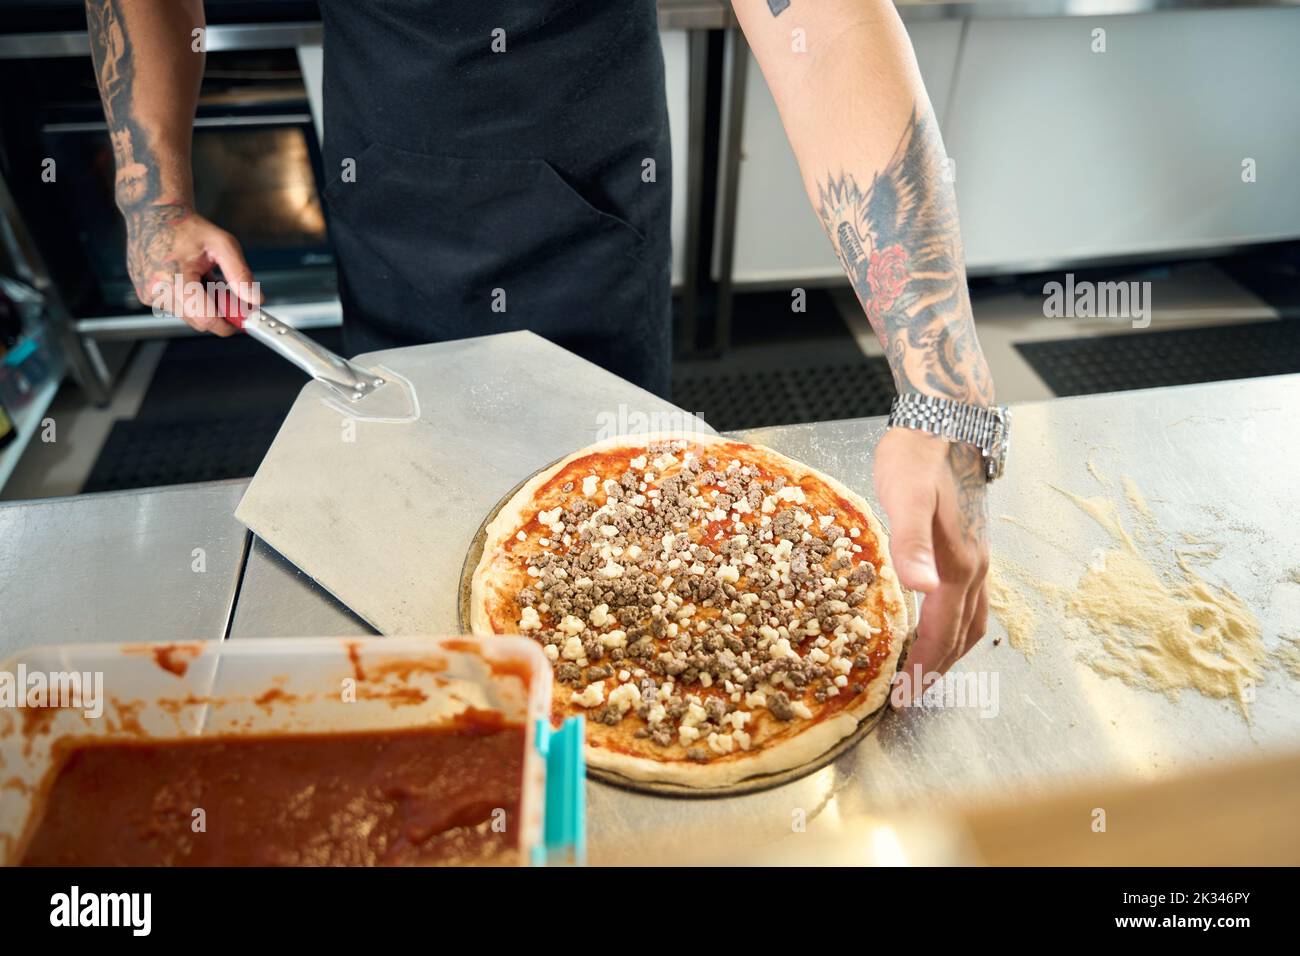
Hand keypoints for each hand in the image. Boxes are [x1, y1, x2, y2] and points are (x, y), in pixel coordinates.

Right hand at [123, 202, 261, 335]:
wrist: (154, 214)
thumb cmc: (185, 226)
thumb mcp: (222, 244)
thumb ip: (240, 274)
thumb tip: (254, 300)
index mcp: (174, 278)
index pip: (206, 318)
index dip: (228, 323)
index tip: (241, 321)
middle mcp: (157, 289)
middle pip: (200, 321)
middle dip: (217, 309)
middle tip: (224, 287)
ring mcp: (149, 294)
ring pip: (189, 316)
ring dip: (202, 302)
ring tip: (201, 276)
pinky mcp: (145, 295)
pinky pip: (177, 308)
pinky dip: (188, 298)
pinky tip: (189, 278)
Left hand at [873, 426, 988, 701]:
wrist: (944, 423)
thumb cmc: (917, 461)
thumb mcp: (907, 499)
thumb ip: (911, 543)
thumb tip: (921, 589)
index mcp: (958, 567)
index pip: (940, 633)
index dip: (922, 668)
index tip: (904, 697)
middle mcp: (975, 569)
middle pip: (961, 635)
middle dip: (938, 669)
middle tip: (913, 696)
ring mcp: (978, 557)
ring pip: (972, 620)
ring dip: (951, 650)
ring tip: (928, 670)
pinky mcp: (971, 545)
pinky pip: (970, 600)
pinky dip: (956, 624)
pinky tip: (937, 619)